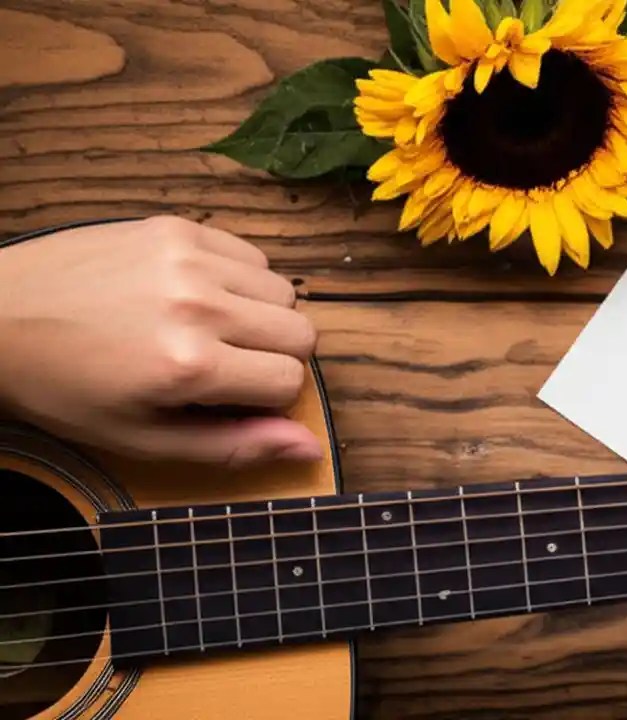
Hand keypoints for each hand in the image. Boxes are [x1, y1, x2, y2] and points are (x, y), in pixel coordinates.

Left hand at [0, 217, 322, 465]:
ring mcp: (189, 259)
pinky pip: (253, 254)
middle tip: (227, 365)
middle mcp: (198, 305)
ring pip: (284, 290)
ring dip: (262, 315)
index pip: (291, 380)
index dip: (268, 398)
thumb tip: (310, 446)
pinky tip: (198, 295)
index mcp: (189, 365)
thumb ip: (234, 446)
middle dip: (276, 357)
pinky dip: (241, 279)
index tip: (229, 398)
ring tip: (212, 328)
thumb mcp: (144, 439)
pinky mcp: (178, 228)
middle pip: (301, 332)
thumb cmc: (67, 389)